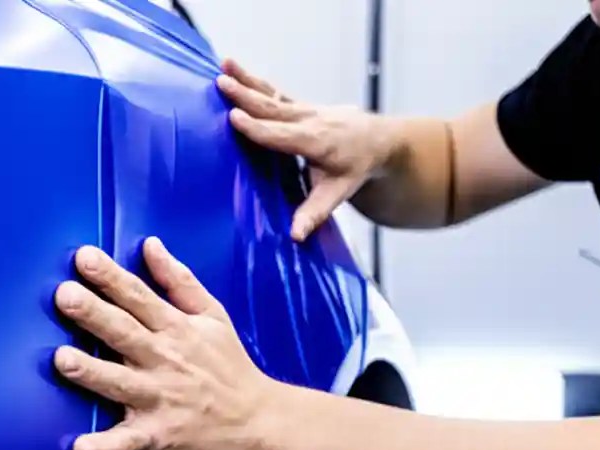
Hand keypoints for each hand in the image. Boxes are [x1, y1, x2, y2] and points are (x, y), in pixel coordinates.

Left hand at [54, 238, 279, 449]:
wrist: (259, 424)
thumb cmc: (230, 367)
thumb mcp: (213, 316)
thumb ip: (179, 280)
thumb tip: (150, 244)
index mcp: (176, 329)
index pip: (138, 296)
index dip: (110, 277)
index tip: (84, 257)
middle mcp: (164, 360)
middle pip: (124, 333)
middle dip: (94, 314)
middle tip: (64, 295)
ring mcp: (160, 399)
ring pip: (119, 383)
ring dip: (91, 373)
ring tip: (62, 360)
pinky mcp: (158, 435)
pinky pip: (126, 442)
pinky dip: (104, 447)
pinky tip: (79, 449)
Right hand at [217, 58, 396, 240]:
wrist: (378, 140)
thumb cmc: (357, 168)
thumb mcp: (340, 193)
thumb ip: (315, 213)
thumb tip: (295, 235)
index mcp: (317, 142)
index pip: (282, 135)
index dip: (258, 129)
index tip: (234, 118)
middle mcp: (309, 120)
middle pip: (272, 107)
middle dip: (246, 96)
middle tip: (222, 84)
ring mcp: (304, 109)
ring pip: (271, 93)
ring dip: (246, 79)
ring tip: (224, 64)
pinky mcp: (298, 104)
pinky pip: (273, 92)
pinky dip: (253, 81)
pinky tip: (234, 69)